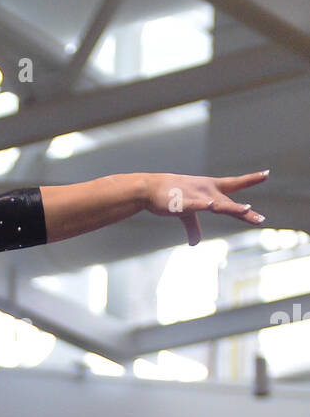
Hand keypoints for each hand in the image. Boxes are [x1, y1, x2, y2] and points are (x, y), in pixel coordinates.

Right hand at [144, 171, 268, 245]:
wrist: (150, 189)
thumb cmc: (170, 197)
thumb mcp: (185, 213)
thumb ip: (193, 227)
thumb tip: (195, 243)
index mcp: (210, 188)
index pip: (234, 184)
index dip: (251, 179)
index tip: (267, 174)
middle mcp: (207, 191)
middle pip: (230, 203)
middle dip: (245, 212)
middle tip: (261, 220)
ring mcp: (196, 197)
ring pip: (218, 204)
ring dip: (232, 207)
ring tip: (246, 209)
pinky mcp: (182, 204)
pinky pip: (195, 205)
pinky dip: (204, 205)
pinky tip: (211, 205)